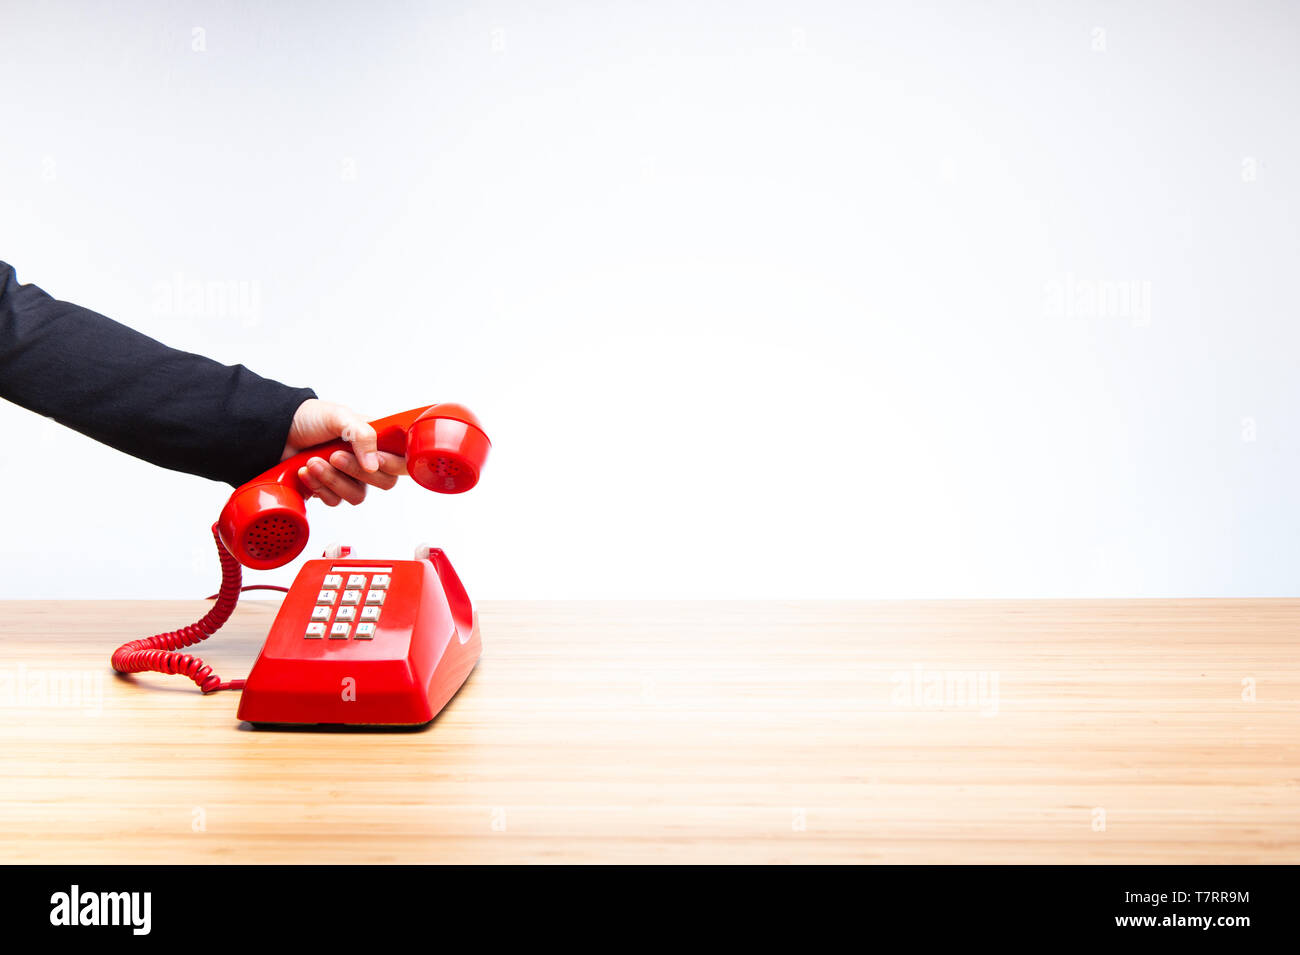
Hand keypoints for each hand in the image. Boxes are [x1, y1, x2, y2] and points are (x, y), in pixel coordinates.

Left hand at [282, 399, 405, 506]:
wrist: (277, 431)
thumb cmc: (310, 418)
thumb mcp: (339, 416)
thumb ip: (363, 435)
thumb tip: (374, 465)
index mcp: (377, 439)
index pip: (403, 460)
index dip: (393, 464)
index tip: (376, 459)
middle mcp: (368, 460)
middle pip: (384, 482)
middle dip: (356, 472)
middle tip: (334, 456)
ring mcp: (350, 477)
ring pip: (357, 495)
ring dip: (332, 479)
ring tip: (313, 461)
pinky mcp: (330, 489)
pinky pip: (335, 500)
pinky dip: (318, 487)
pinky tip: (305, 471)